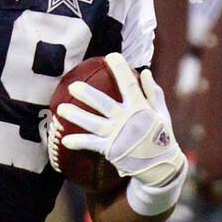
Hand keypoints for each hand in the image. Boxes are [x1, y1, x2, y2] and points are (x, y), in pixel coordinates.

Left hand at [57, 53, 184, 187]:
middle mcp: (127, 120)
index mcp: (140, 108)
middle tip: (73, 86)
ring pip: (92, 124)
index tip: (110, 56)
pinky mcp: (111, 150)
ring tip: (60, 110)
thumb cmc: (161, 136)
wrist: (161, 166)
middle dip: (87, 94)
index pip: (129, 85)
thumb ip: (153, 92)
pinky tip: (64, 140)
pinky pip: (91, 144)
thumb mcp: (161, 113)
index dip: (120, 69)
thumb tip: (145, 71)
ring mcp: (118, 135)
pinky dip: (78, 142)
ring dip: (75, 116)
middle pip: (103, 104)